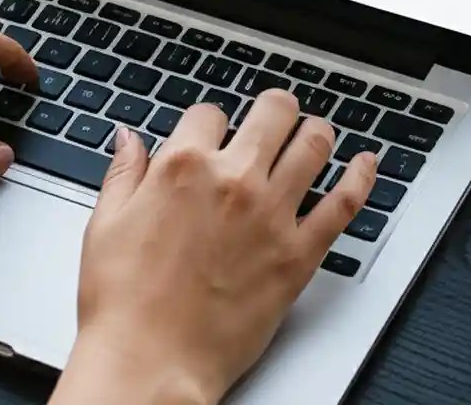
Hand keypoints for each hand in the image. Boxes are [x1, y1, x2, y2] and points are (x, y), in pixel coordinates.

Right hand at [53, 91, 377, 403]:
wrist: (151, 361)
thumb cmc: (123, 303)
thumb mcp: (104, 225)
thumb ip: (123, 173)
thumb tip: (128, 138)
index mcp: (182, 167)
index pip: (210, 113)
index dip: (211, 122)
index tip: (213, 136)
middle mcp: (233, 181)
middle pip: (274, 112)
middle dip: (275, 108)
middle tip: (276, 116)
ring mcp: (271, 215)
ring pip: (314, 145)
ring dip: (317, 131)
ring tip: (315, 132)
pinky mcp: (299, 254)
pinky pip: (344, 203)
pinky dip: (361, 177)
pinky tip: (366, 164)